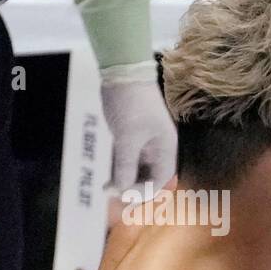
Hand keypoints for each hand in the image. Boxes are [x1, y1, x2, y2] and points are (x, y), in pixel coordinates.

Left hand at [99, 61, 176, 190]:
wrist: (123, 72)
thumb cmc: (131, 104)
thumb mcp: (127, 138)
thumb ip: (125, 166)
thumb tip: (120, 190)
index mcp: (166, 149)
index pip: (159, 180)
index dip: (144, 192)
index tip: (124, 198)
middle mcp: (158, 148)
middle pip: (149, 176)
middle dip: (132, 187)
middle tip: (112, 195)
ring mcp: (145, 141)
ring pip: (136, 168)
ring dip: (123, 178)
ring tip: (105, 186)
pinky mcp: (131, 135)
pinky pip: (126, 157)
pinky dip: (117, 166)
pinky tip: (105, 172)